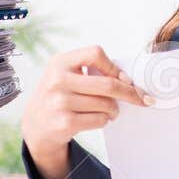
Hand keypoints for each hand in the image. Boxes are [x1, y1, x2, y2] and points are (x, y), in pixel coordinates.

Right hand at [22, 45, 150, 178]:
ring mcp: (60, 102)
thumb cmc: (59, 96)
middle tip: (142, 98)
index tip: (126, 78)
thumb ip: (91, 71)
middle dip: (130, 92)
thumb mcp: (66, 75)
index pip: (95, 53)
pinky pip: (99, 119)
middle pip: (107, 83)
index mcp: (60, 62)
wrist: (36, 124)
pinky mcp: (64, 122)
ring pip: (106, 104)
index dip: (114, 67)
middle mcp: (58, 80)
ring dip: (114, 109)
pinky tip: (96, 119)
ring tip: (110, 110)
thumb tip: (128, 79)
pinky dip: (104, 120)